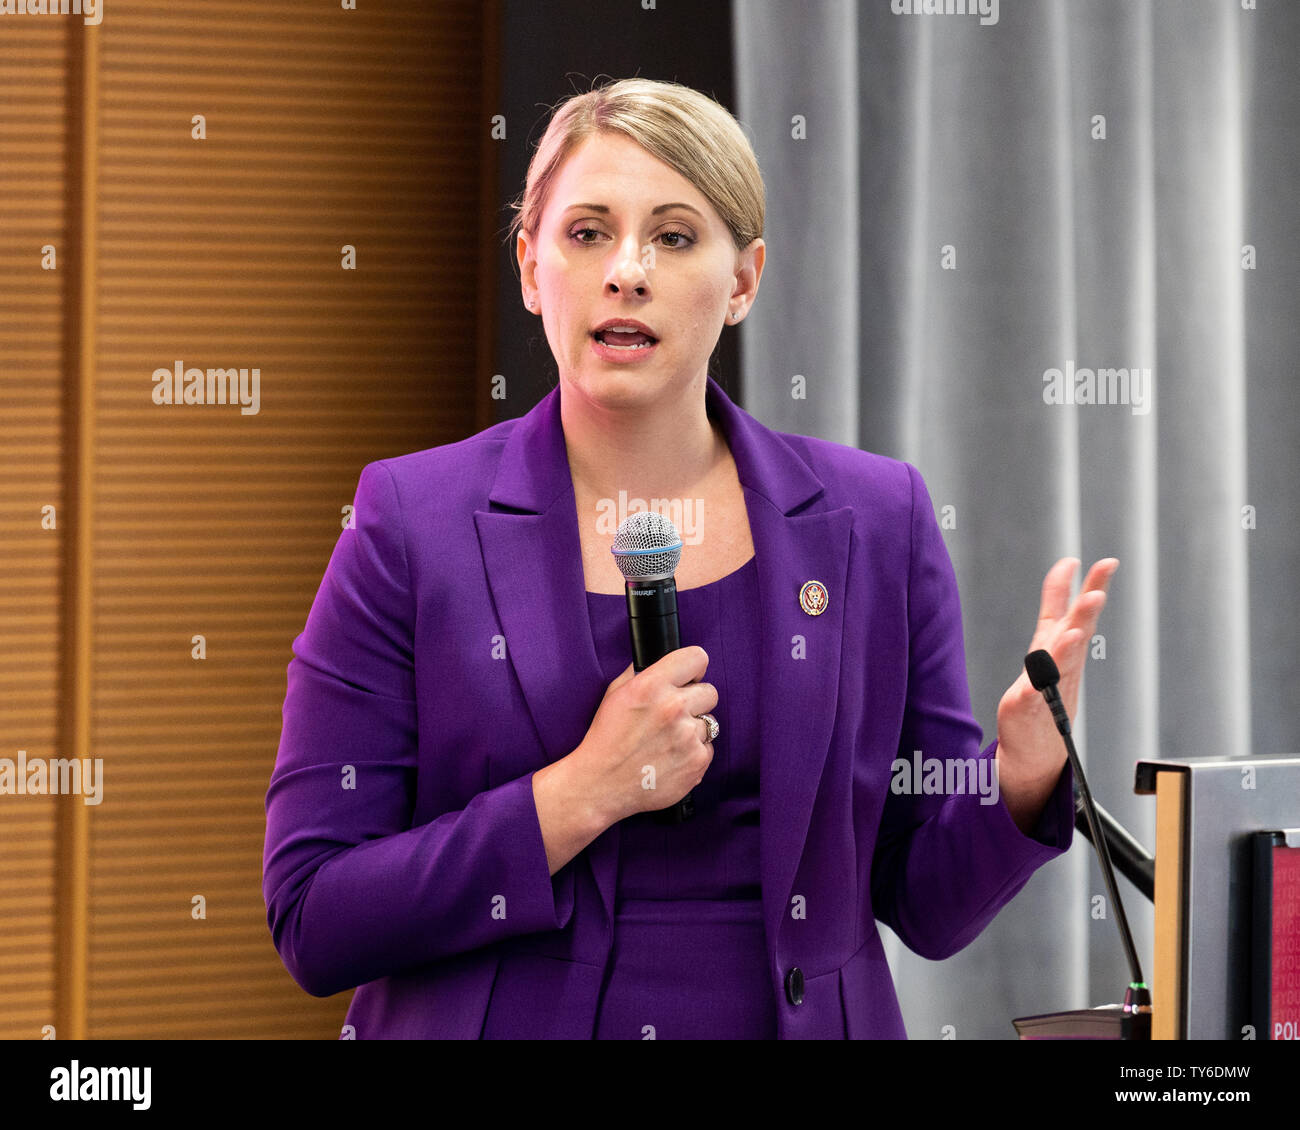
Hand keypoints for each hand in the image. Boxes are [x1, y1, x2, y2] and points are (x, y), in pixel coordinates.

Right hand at [568, 646, 717, 826]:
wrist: (600, 785)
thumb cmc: (605, 739)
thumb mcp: (615, 695)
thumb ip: (640, 673)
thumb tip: (660, 660)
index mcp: (651, 685)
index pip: (696, 658)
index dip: (694, 669)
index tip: (690, 678)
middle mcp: (672, 707)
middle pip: (710, 692)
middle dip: (695, 701)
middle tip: (674, 716)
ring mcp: (687, 736)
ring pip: (709, 722)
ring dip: (693, 730)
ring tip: (668, 741)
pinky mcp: (697, 762)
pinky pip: (708, 748)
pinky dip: (694, 753)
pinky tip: (671, 758)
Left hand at [995, 556, 1118, 832]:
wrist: (1037, 747)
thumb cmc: (1044, 689)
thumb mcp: (1048, 639)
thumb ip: (1056, 603)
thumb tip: (1067, 565)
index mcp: (1061, 645)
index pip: (1072, 609)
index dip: (1086, 585)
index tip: (1106, 562)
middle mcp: (1060, 664)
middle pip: (1076, 632)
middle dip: (1087, 610)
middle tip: (1099, 590)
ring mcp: (1048, 686)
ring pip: (1061, 662)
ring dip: (1068, 646)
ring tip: (1075, 630)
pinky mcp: (1028, 707)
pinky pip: (1034, 695)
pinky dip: (1038, 687)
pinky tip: (1037, 679)